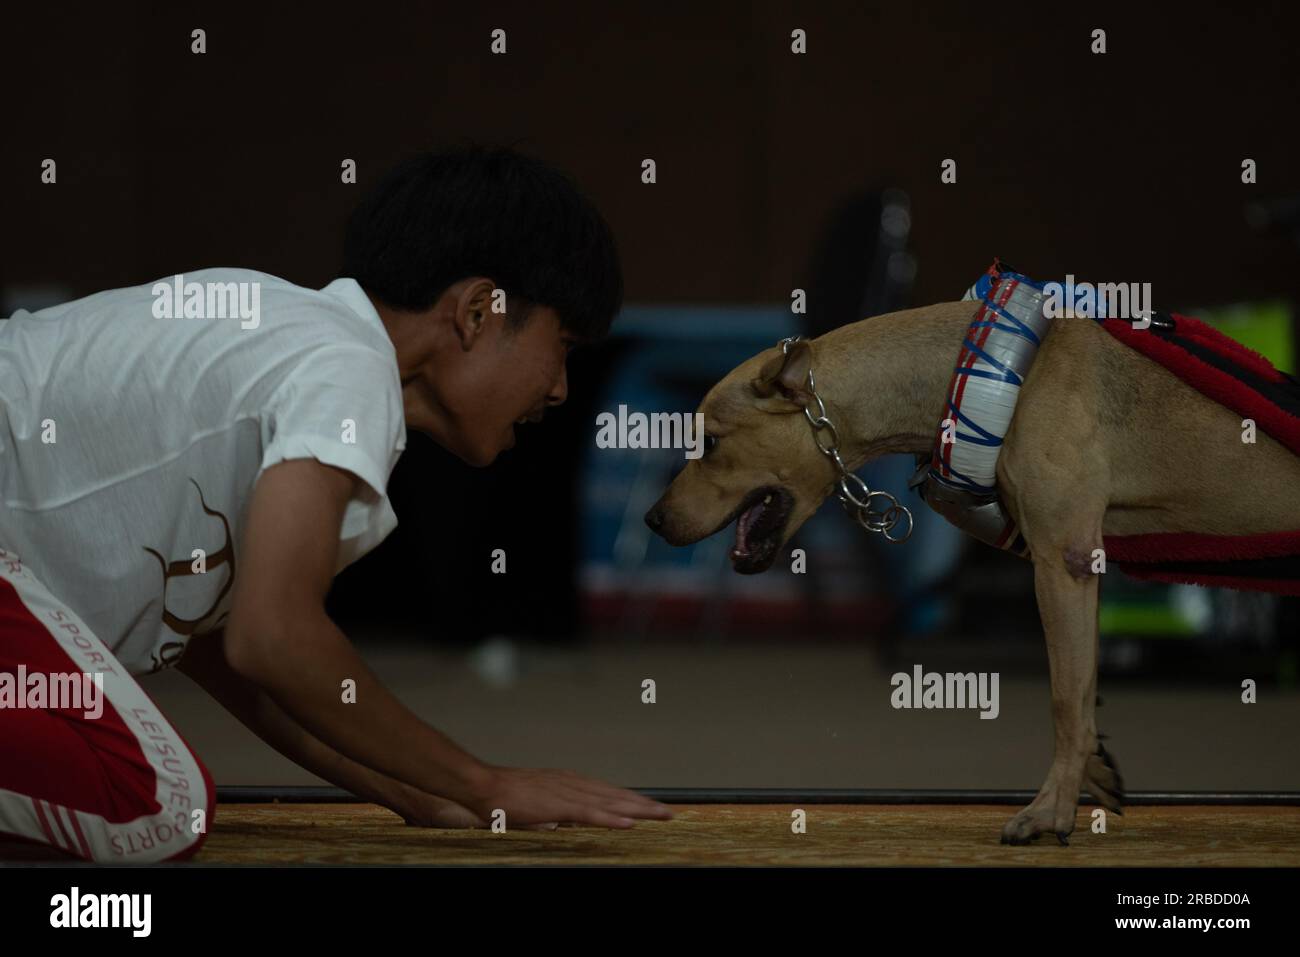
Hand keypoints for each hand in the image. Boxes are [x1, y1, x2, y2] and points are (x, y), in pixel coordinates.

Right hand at [463, 766, 673, 829]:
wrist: (484, 786)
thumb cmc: (505, 797)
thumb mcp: (537, 802)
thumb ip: (554, 811)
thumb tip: (563, 822)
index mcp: (570, 782)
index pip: (608, 791)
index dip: (631, 799)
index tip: (652, 806)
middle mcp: (574, 783)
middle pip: (617, 794)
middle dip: (644, 804)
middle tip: (669, 813)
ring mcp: (568, 792)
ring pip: (611, 802)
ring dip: (638, 809)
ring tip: (661, 816)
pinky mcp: (559, 804)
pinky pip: (591, 813)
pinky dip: (611, 817)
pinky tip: (628, 823)